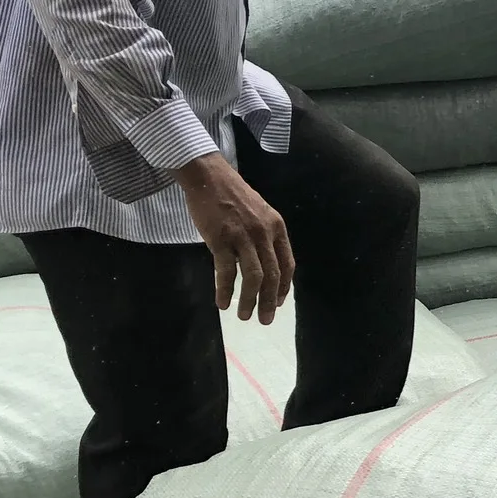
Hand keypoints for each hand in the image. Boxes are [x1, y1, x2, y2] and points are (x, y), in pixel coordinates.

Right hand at [176, 152, 293, 323]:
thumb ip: (265, 236)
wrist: (209, 177)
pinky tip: (222, 303)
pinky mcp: (221, 239)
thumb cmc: (232, 196)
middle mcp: (264, 233)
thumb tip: (266, 263)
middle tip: (265, 320)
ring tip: (245, 316)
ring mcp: (243, 236)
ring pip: (253, 277)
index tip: (279, 303)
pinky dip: (225, 290)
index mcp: (276, 227)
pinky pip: (226, 272)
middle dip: (270, 302)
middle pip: (273, 275)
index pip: (287, 264)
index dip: (284, 287)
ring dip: (250, 301)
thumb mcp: (260, 213)